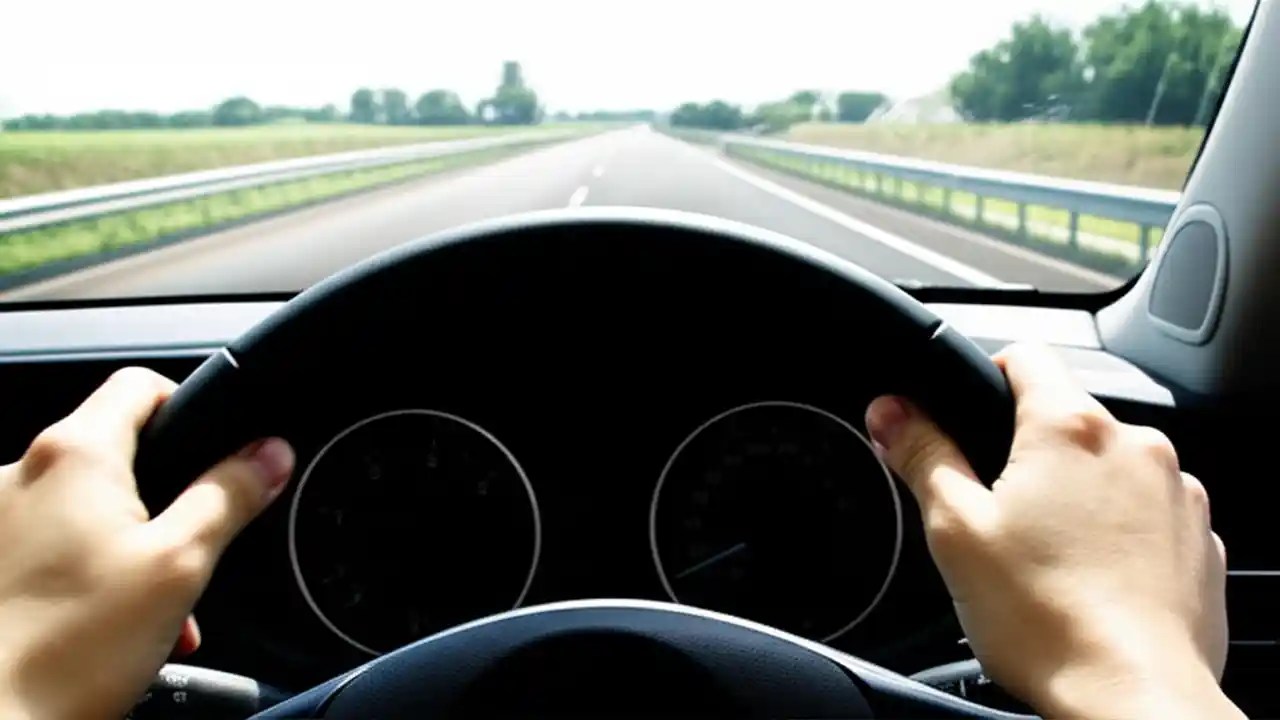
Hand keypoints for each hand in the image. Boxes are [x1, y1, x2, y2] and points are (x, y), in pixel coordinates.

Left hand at [0, 368, 293, 719]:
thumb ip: (230, 496)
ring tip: (153, 608)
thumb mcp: (181, 564)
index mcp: (73, 455)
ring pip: (86, 505)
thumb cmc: (70, 651)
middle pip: (118, 452)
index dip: (191, 407)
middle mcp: (20, 474)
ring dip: (130, 544)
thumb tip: (269, 453)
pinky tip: (112, 622)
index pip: (141, 385)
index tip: (218, 450)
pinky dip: (90, 570)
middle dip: (167, 501)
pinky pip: (51, 543)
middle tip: (191, 552)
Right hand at [865, 344, 1240, 719]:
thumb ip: (921, 455)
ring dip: (1076, 493)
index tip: (969, 417)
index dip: (985, 378)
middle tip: (995, 514)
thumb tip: (890, 412)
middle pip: (1065, 418)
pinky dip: (1117, 532)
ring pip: (1108, 467)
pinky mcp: (1200, 540)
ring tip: (1044, 557)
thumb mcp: (955, 529)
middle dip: (1026, 453)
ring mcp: (1177, 493)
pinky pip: (1147, 513)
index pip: (1024, 356)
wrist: (1133, 697)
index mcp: (1069, 428)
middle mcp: (1135, 446)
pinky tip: (1088, 578)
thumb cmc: (1048, 620)